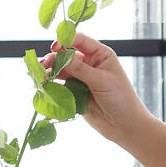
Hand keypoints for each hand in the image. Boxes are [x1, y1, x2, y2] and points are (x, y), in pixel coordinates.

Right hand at [39, 31, 150, 146]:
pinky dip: (51, 84)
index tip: (54, 46)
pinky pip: (60, 85)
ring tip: (40, 78)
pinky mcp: (75, 92)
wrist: (125, 126)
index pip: (80, 40)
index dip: (66, 40)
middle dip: (54, 58)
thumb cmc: (121, 99)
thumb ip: (79, 68)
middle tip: (43, 65)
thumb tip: (59, 55)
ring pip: (61, 70)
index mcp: (100, 55)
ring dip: (50, 72)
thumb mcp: (101, 80)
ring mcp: (82, 78)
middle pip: (66, 55)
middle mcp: (90, 64)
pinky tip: (44, 86)